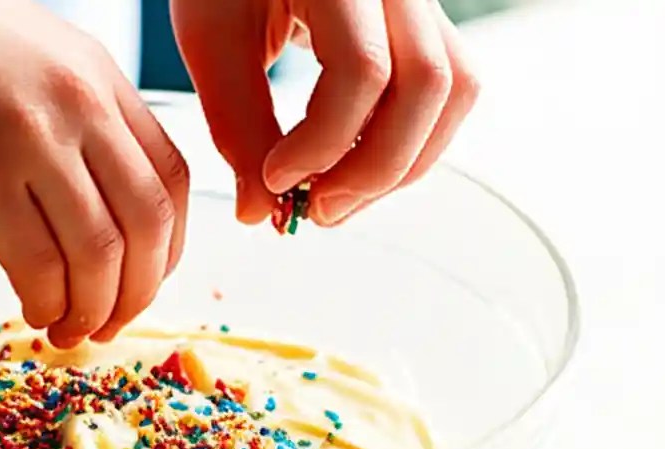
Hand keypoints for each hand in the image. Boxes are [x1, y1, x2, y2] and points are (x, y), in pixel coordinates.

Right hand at [0, 0, 188, 346]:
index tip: (142, 283)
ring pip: (99, 251)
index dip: (166, 249)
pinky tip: (34, 313)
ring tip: (69, 330)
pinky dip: (45, 302)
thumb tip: (83, 203)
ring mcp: (31, 136)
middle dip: (137, 292)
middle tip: (110, 326)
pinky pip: (36, 261)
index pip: (170, 177)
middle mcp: (78, 102)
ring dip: (91, 308)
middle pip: (147, 221)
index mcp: (96, 75)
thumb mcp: (22, 60)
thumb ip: (66, 119)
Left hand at [171, 0, 478, 226]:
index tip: (273, 180)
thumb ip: (236, 124)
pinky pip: (447, 89)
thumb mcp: (211, 40)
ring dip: (399, 164)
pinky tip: (352, 166)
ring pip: (454, 93)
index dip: (321, 144)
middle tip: (314, 211)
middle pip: (428, 87)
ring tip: (334, 198)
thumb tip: (260, 212)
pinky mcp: (425, 21)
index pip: (362, 71)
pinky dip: (408, 141)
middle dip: (372, 169)